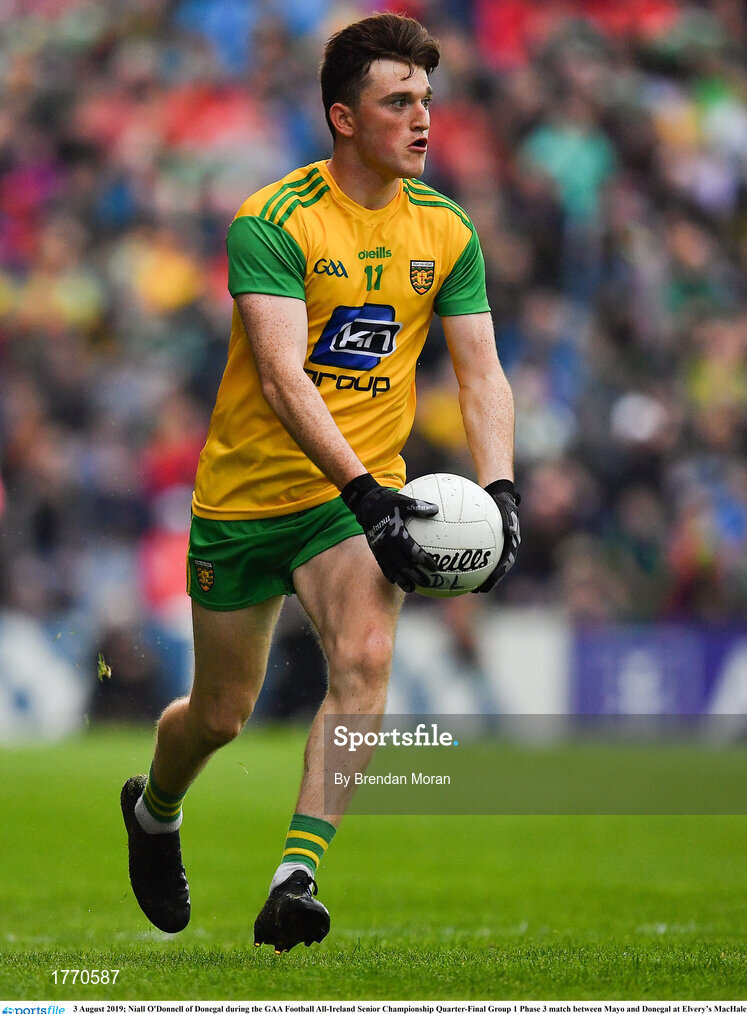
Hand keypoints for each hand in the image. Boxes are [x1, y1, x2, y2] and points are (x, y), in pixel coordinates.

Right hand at [341, 474, 438, 591]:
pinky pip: (383, 566)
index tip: (434, 567)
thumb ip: (419, 507)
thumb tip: (436, 510)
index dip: (424, 560)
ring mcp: (380, 549)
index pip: (413, 551)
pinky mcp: (375, 550)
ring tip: (412, 589)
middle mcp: (387, 545)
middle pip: (403, 565)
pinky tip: (396, 582)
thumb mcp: (403, 501)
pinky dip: (390, 575)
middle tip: (427, 583)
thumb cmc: (388, 502)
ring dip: (402, 581)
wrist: (365, 504)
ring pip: (392, 569)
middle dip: (415, 576)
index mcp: (396, 534)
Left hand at [474, 479, 520, 592]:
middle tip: (476, 590)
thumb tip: (510, 531)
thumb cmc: (505, 502)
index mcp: (511, 546)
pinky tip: (452, 559)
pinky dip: (466, 556)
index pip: (504, 566)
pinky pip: (475, 551)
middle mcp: (503, 549)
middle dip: (486, 581)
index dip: (496, 578)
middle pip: (495, 570)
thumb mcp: (509, 509)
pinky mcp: (486, 542)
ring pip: (485, 563)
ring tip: (464, 582)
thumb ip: (510, 522)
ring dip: (476, 573)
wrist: (501, 496)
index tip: (487, 587)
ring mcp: (495, 547)